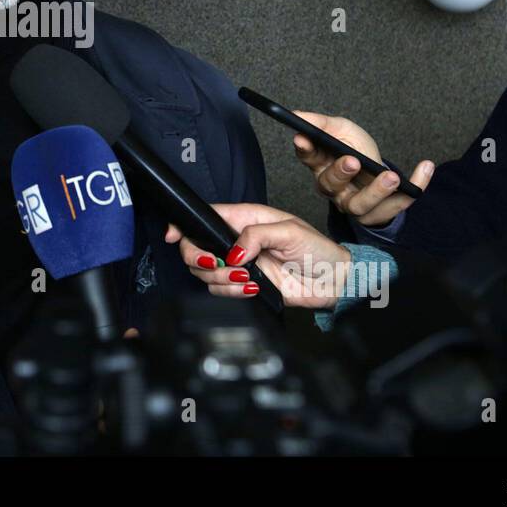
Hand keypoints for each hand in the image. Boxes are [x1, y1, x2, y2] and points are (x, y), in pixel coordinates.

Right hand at [166, 202, 351, 307]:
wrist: (332, 281)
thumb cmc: (318, 250)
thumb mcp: (290, 231)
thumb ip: (256, 235)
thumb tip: (232, 251)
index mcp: (245, 218)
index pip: (206, 216)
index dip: (185, 224)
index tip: (175, 235)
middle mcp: (237, 240)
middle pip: (196, 247)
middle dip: (199, 258)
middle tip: (216, 264)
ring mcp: (239, 263)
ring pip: (205, 271)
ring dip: (219, 278)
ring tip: (244, 277)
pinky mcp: (243, 284)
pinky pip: (220, 289)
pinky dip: (231, 291)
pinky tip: (252, 287)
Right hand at [290, 110, 433, 226]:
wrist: (378, 170)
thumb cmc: (356, 149)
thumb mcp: (342, 129)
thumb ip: (322, 123)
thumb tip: (297, 115)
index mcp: (322, 167)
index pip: (309, 159)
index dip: (305, 150)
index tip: (304, 138)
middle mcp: (335, 189)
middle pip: (331, 186)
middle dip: (341, 173)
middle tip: (353, 160)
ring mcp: (355, 204)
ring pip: (360, 205)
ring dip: (376, 191)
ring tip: (391, 177)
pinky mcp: (380, 212)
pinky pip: (398, 206)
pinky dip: (416, 186)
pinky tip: (426, 166)